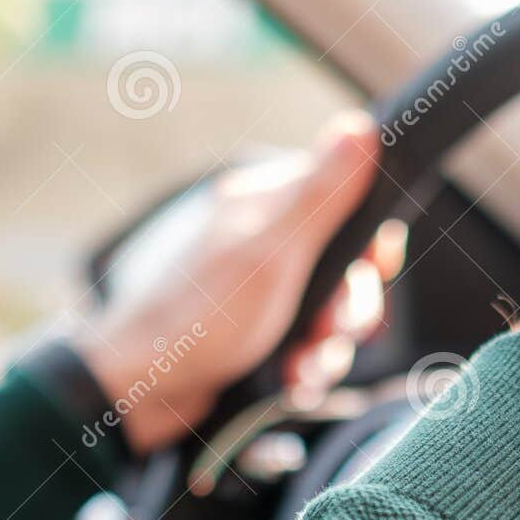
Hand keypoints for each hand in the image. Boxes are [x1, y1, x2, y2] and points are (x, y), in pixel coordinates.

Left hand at [75, 112, 383, 454]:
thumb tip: (361, 127)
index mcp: (267, 206)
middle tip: (332, 329)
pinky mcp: (258, 336)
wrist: (143, 392)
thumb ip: (320, 197)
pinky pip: (306, 349)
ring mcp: (262, 292)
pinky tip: (295, 384)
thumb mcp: (270, 254)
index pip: (346, 199)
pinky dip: (307, 370)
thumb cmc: (200, 318)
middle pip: (347, 267)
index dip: (370, 237)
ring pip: (330, 316)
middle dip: (349, 308)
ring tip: (305, 371)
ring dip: (328, 350)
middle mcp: (265, 242)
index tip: (376, 267)